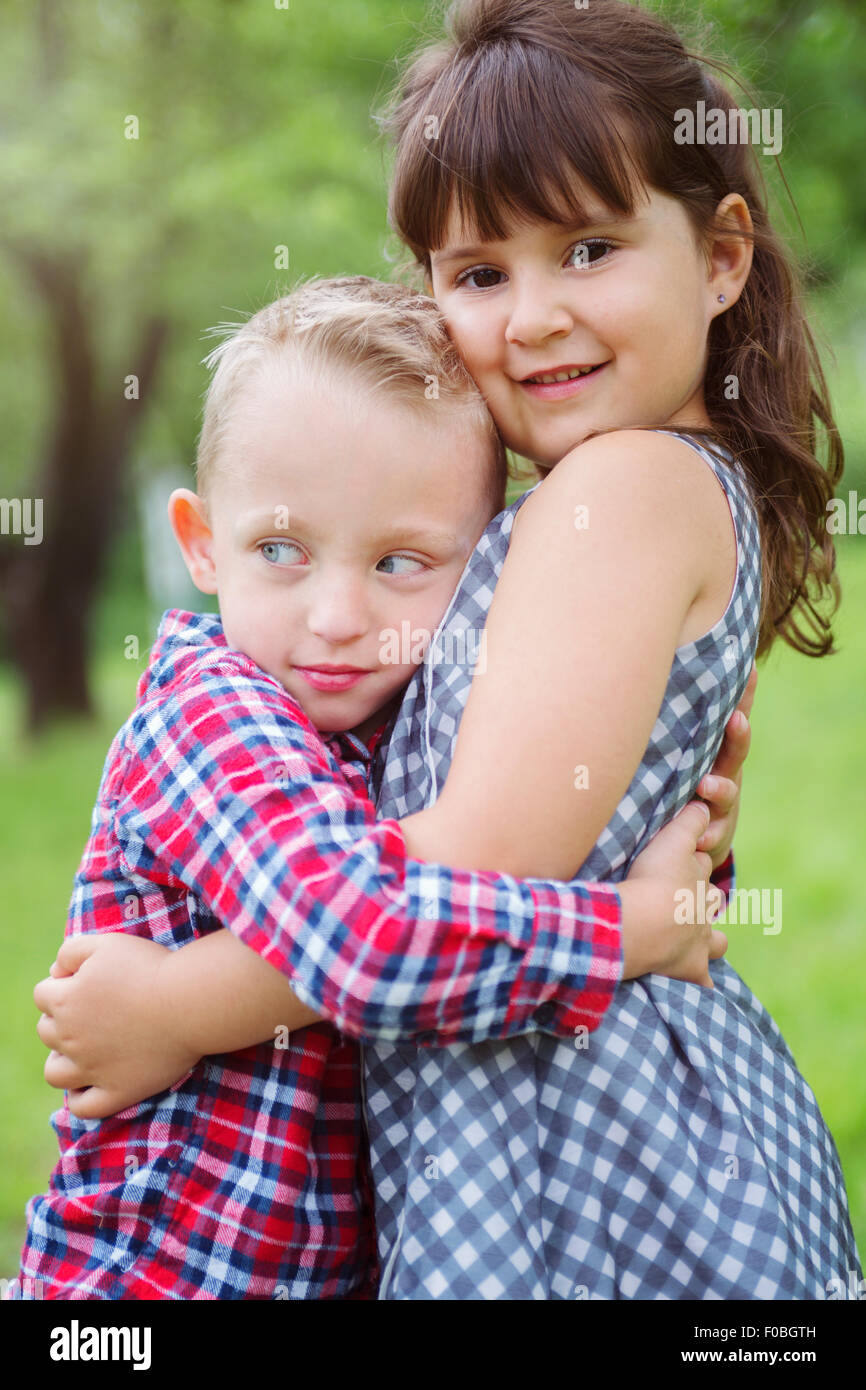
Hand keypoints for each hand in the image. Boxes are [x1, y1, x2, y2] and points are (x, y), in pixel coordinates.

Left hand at [34, 934, 200, 1119]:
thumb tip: (55, 972)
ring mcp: (91, 1069)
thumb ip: (70, 951)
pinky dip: (79, 1098)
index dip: (62, 984)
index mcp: (65, 1001)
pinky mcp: (116, 1091)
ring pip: (54, 1072)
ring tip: (85, 1048)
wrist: (188, 1002)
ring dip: (62, 1059)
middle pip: (46, 1031)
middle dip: (62, 1019)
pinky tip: (91, 1083)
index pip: (42, 994)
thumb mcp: (106, 943)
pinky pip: (83, 1107)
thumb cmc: (149, 967)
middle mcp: (70, 1038)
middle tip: (95, 1010)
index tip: (89, 980)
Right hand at [621, 802, 725, 986]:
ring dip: (710, 943)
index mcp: (699, 881)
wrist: (646, 923)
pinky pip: (701, 983)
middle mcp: (704, 912)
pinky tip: (694, 990)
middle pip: (711, 903)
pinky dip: (700, 985)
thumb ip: (690, 819)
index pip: (700, 870)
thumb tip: (707, 805)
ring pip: (716, 943)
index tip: (679, 865)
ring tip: (698, 946)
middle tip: (685, 906)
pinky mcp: (689, 971)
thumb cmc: (655, 880)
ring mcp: (699, 944)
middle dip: (704, 904)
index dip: (690, 866)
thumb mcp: (672, 839)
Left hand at [696, 664, 755, 866]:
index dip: (744, 694)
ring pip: (726, 794)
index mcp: (718, 748)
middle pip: (736, 750)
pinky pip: (712, 836)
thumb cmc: (685, 782)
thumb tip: (661, 664)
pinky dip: (707, 837)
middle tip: (735, 720)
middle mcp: (725, 773)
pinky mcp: (715, 835)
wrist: (698, 838)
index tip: (750, 670)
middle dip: (737, 734)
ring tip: (706, 785)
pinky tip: (701, 839)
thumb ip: (676, 721)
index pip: (733, 717)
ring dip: (719, 789)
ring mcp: (723, 805)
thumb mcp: (683, 751)